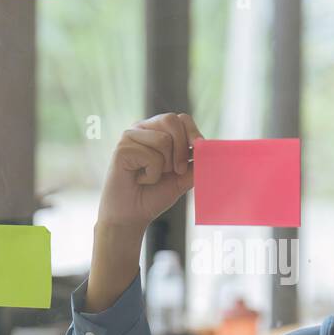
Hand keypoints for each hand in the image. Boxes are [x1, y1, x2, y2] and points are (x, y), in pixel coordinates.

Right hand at [97, 112, 200, 231]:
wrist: (131, 215)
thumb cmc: (153, 195)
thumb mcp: (182, 178)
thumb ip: (196, 163)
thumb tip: (211, 151)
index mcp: (157, 131)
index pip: (181, 119)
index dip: (193, 131)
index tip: (200, 147)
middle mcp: (143, 129)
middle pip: (172, 121)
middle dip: (181, 149)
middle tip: (176, 171)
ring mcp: (130, 137)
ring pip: (163, 140)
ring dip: (164, 166)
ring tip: (150, 176)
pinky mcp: (122, 148)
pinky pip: (151, 156)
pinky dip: (151, 175)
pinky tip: (140, 179)